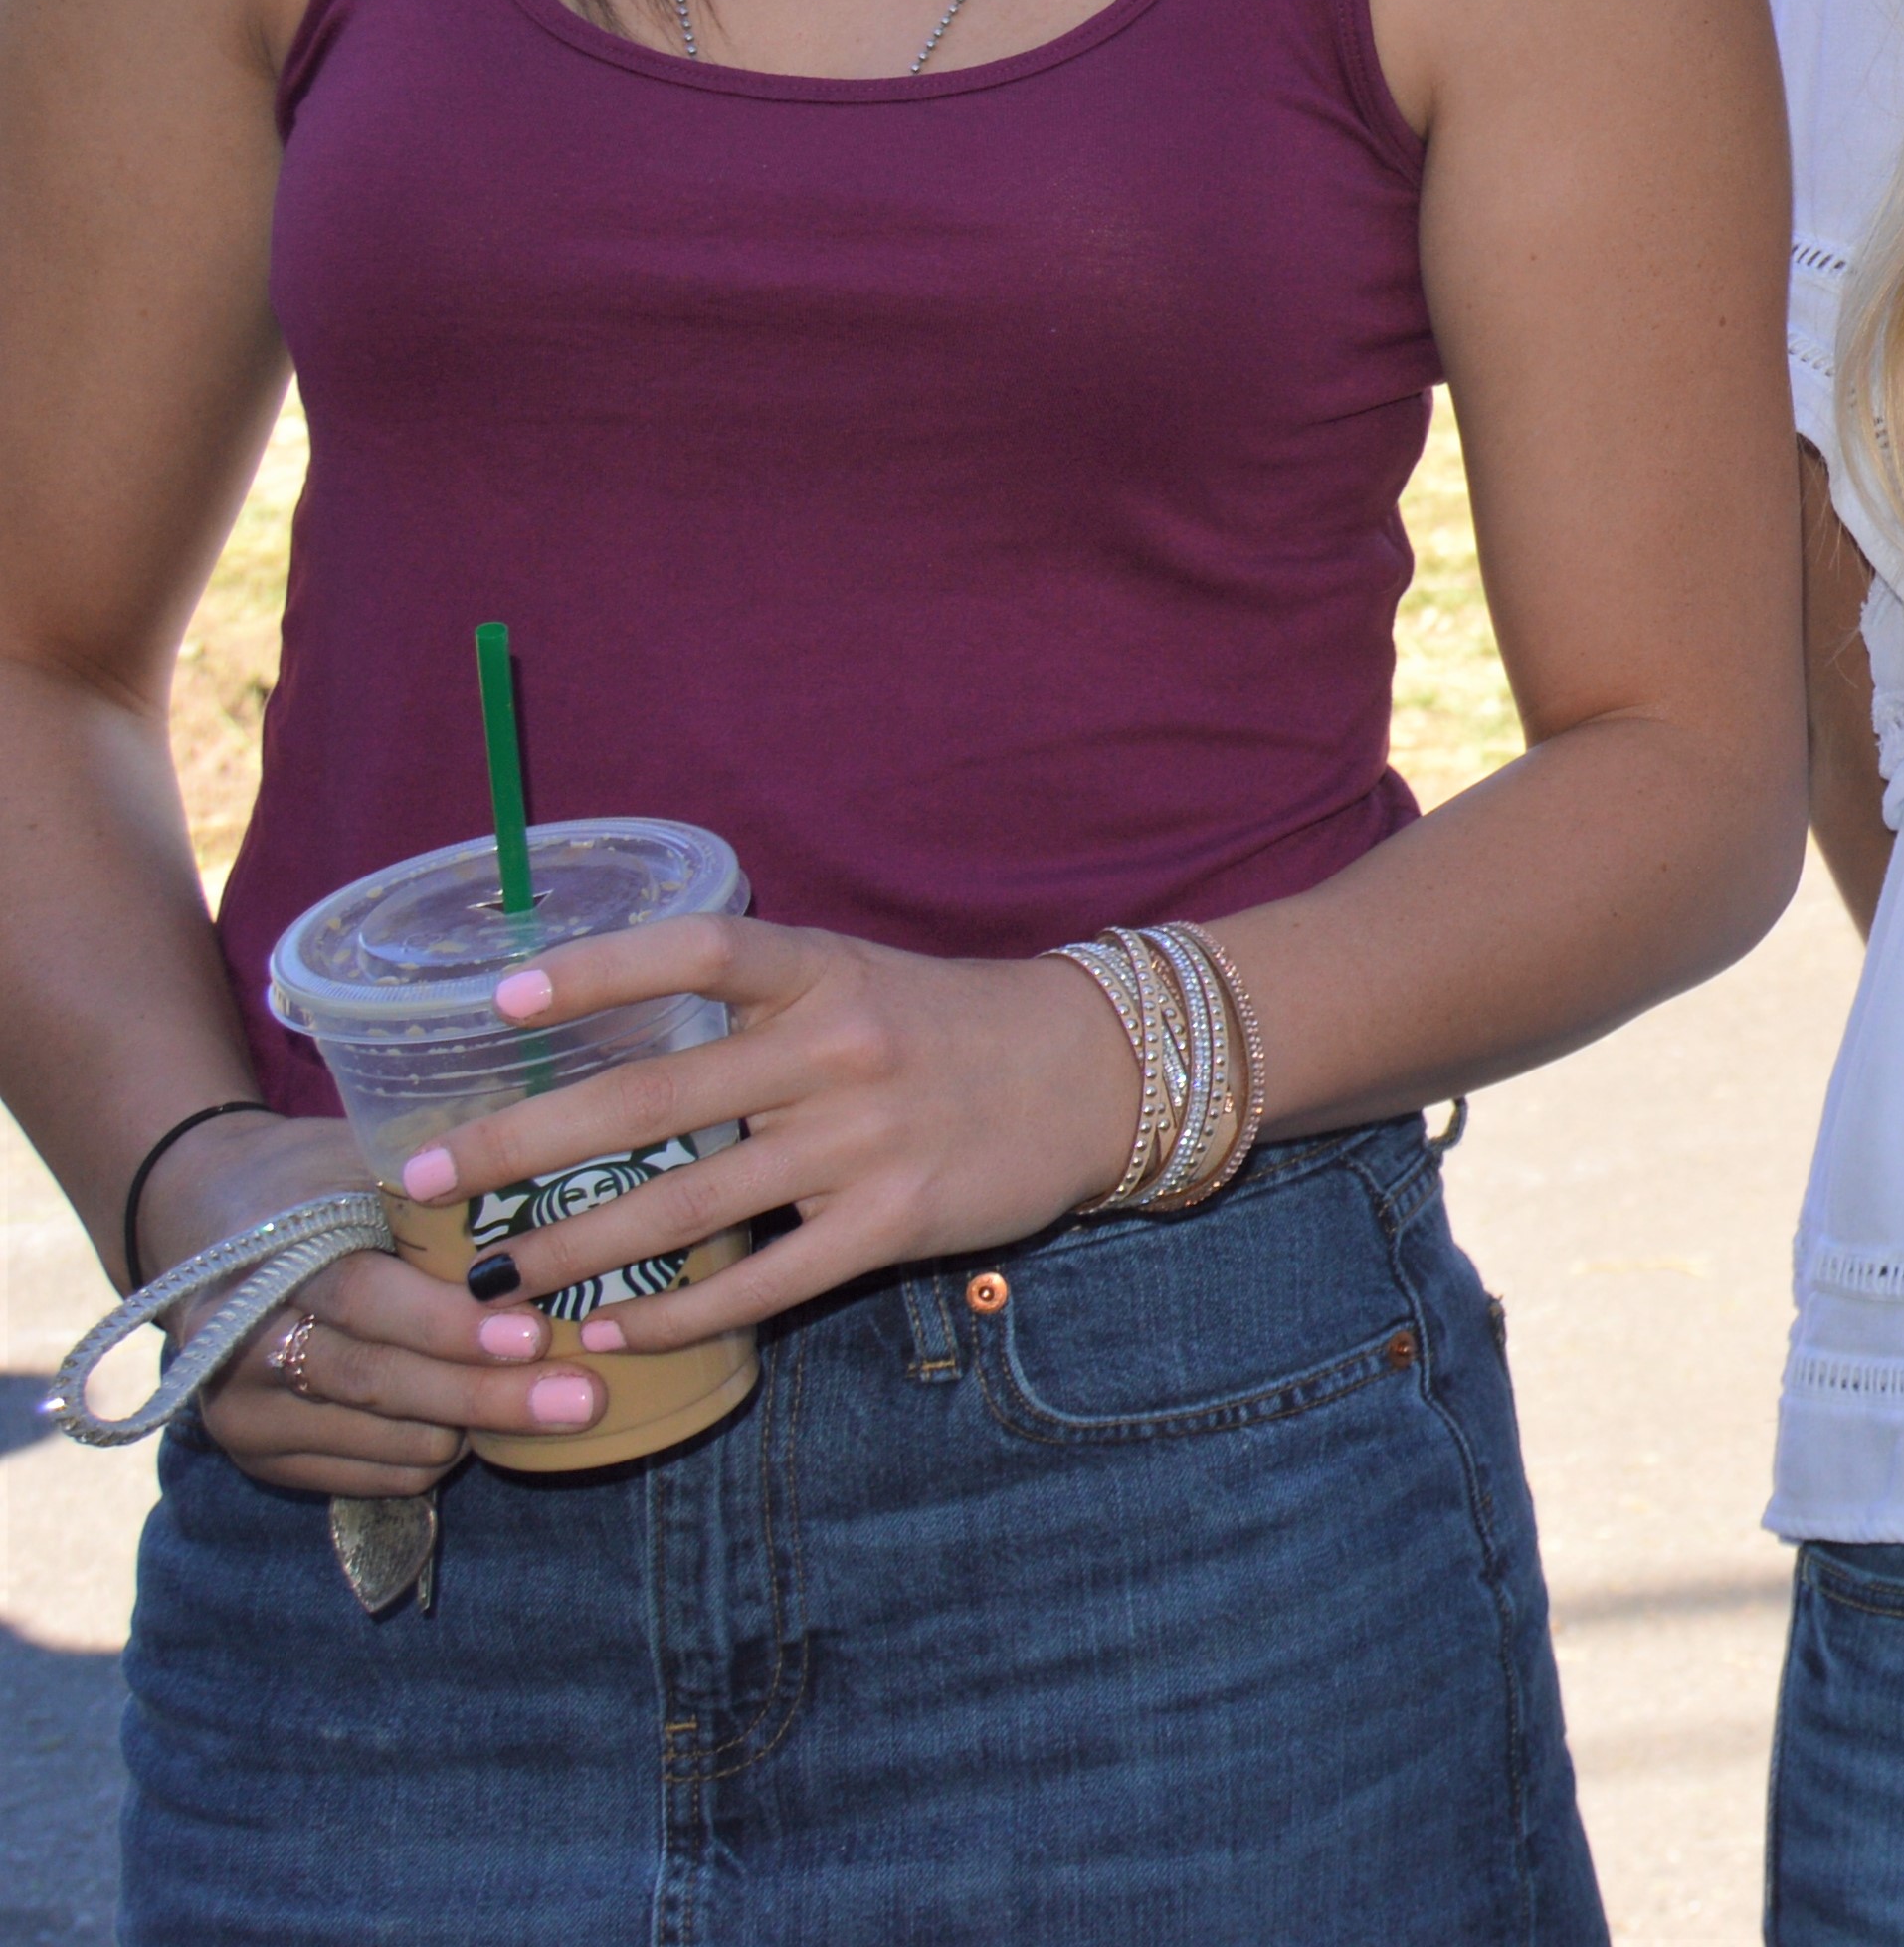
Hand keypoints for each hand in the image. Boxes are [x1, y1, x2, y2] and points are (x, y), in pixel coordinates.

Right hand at [125, 1108, 559, 1497]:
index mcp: (266, 1259)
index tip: (534, 1334)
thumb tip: (565, 1197)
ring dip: (474, 1424)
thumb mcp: (365, 1167)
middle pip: (377, 1382)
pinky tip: (473, 1415)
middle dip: (487, 1395)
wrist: (214, 1231)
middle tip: (584, 1399)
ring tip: (548, 1394)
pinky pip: (379, 1477)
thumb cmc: (320, 1187)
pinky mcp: (262, 1462)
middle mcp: (239, 1346)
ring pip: (388, 1441)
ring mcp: (243, 1413)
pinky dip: (438, 1451)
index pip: (363, 1299)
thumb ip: (437, 1197)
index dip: (447, 1323)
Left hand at [388, 914, 1143, 1362]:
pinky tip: (614, 1333)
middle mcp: (837, 1051)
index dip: (598, 970)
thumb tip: (611, 1058)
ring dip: (575, 1251)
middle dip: (520, 1148)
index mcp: (823, 974)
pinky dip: (678, 1314)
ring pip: (687, 1208)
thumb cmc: (951, 1026)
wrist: (1098, 1072)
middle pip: (651, 1103)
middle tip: (422, 1183)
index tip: (500, 1002)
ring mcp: (865, 1141)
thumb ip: (755, 1014)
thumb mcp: (858, 985)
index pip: (700, 952)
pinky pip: (763, 1282)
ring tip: (494, 1286)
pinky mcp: (892, 1221)